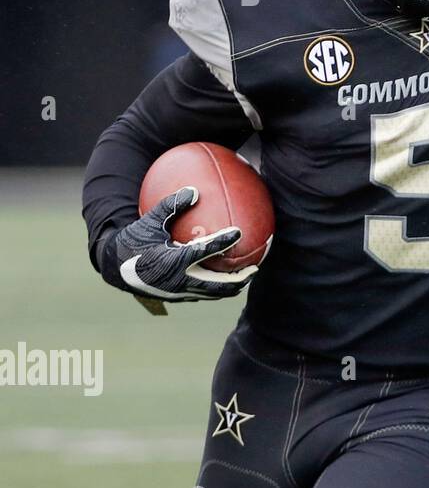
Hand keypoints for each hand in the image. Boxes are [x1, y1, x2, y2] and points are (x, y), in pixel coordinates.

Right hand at [106, 186, 257, 301]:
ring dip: (231, 287)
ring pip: (212, 293)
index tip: (239, 232)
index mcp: (170, 261)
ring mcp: (178, 292)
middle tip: (255, 267)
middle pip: (217, 284)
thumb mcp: (149, 221)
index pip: (202, 252)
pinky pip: (203, 294)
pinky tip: (226, 277)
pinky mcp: (177, 297)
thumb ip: (171, 205)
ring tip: (246, 276)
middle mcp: (177, 280)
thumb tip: (194, 190)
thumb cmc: (133, 241)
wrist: (114, 268)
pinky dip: (218, 288)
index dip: (222, 242)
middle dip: (238, 278)